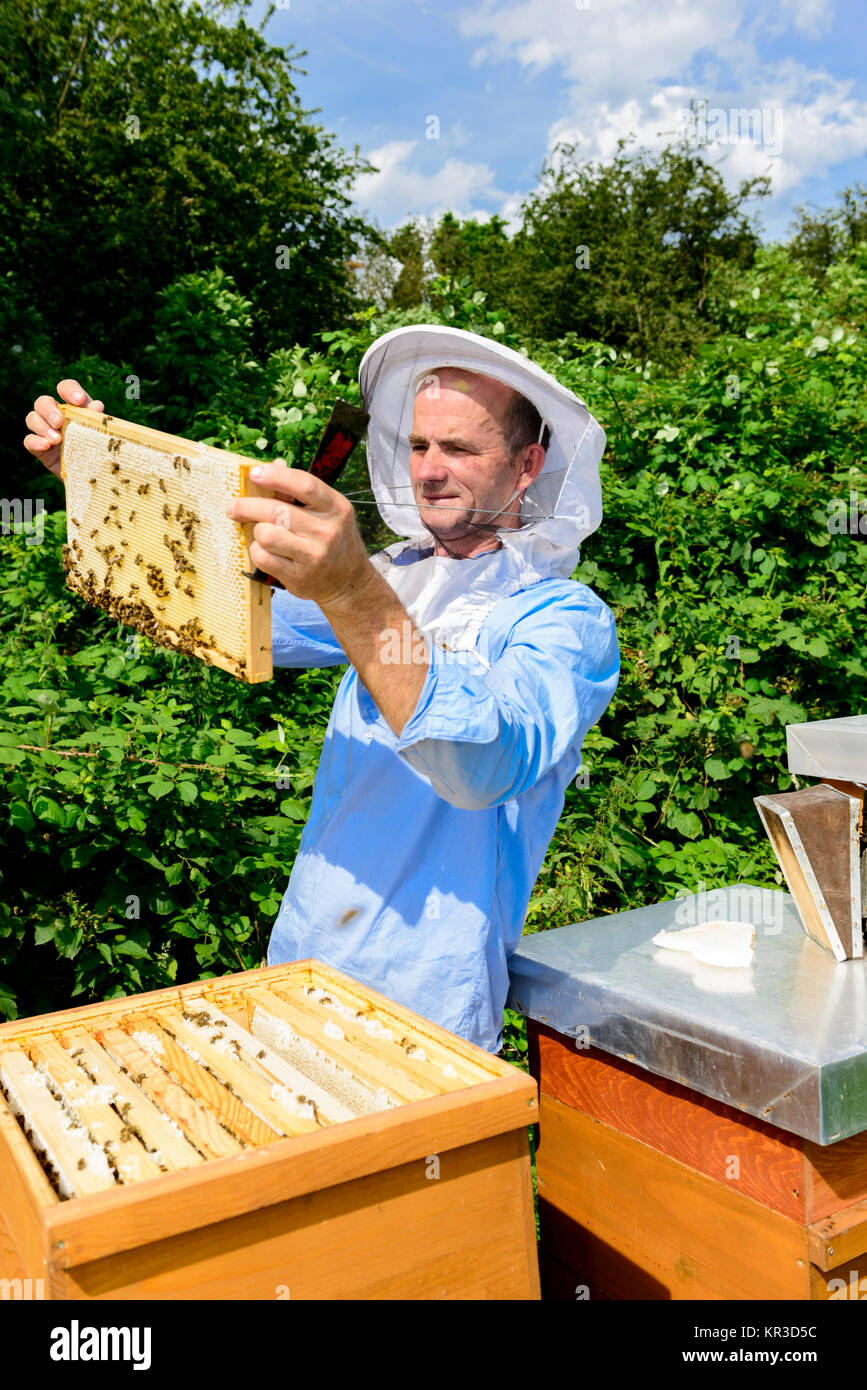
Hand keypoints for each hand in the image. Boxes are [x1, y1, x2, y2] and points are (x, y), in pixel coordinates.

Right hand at [24, 380, 103, 478]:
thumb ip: (98, 420)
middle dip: (49, 409)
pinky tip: (46, 446)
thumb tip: (97, 406)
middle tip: (59, 422)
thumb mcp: (101, 435)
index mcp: (73, 407)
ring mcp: (45, 431)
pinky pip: (28, 440)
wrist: (92, 475)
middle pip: (42, 401)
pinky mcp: (39, 448)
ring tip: (57, 440)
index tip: (79, 400)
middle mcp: (56, 415)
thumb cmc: (98, 449)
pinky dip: (35, 441)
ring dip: (42, 427)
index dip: (69, 390)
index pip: (65, 388)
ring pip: (32, 418)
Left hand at [226, 462, 373, 608]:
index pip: (304, 485)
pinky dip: (257, 552)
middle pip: (276, 511)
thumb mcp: (329, 512)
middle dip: (247, 506)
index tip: (254, 474)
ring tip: (262, 533)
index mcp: (337, 508)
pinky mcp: (299, 577)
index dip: (276, 476)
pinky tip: (266, 551)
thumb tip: (274, 465)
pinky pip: (263, 557)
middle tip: (234, 507)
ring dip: (257, 532)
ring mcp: (313, 556)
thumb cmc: (333, 540)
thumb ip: (302, 491)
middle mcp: (327, 531)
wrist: (349, 581)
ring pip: (265, 534)